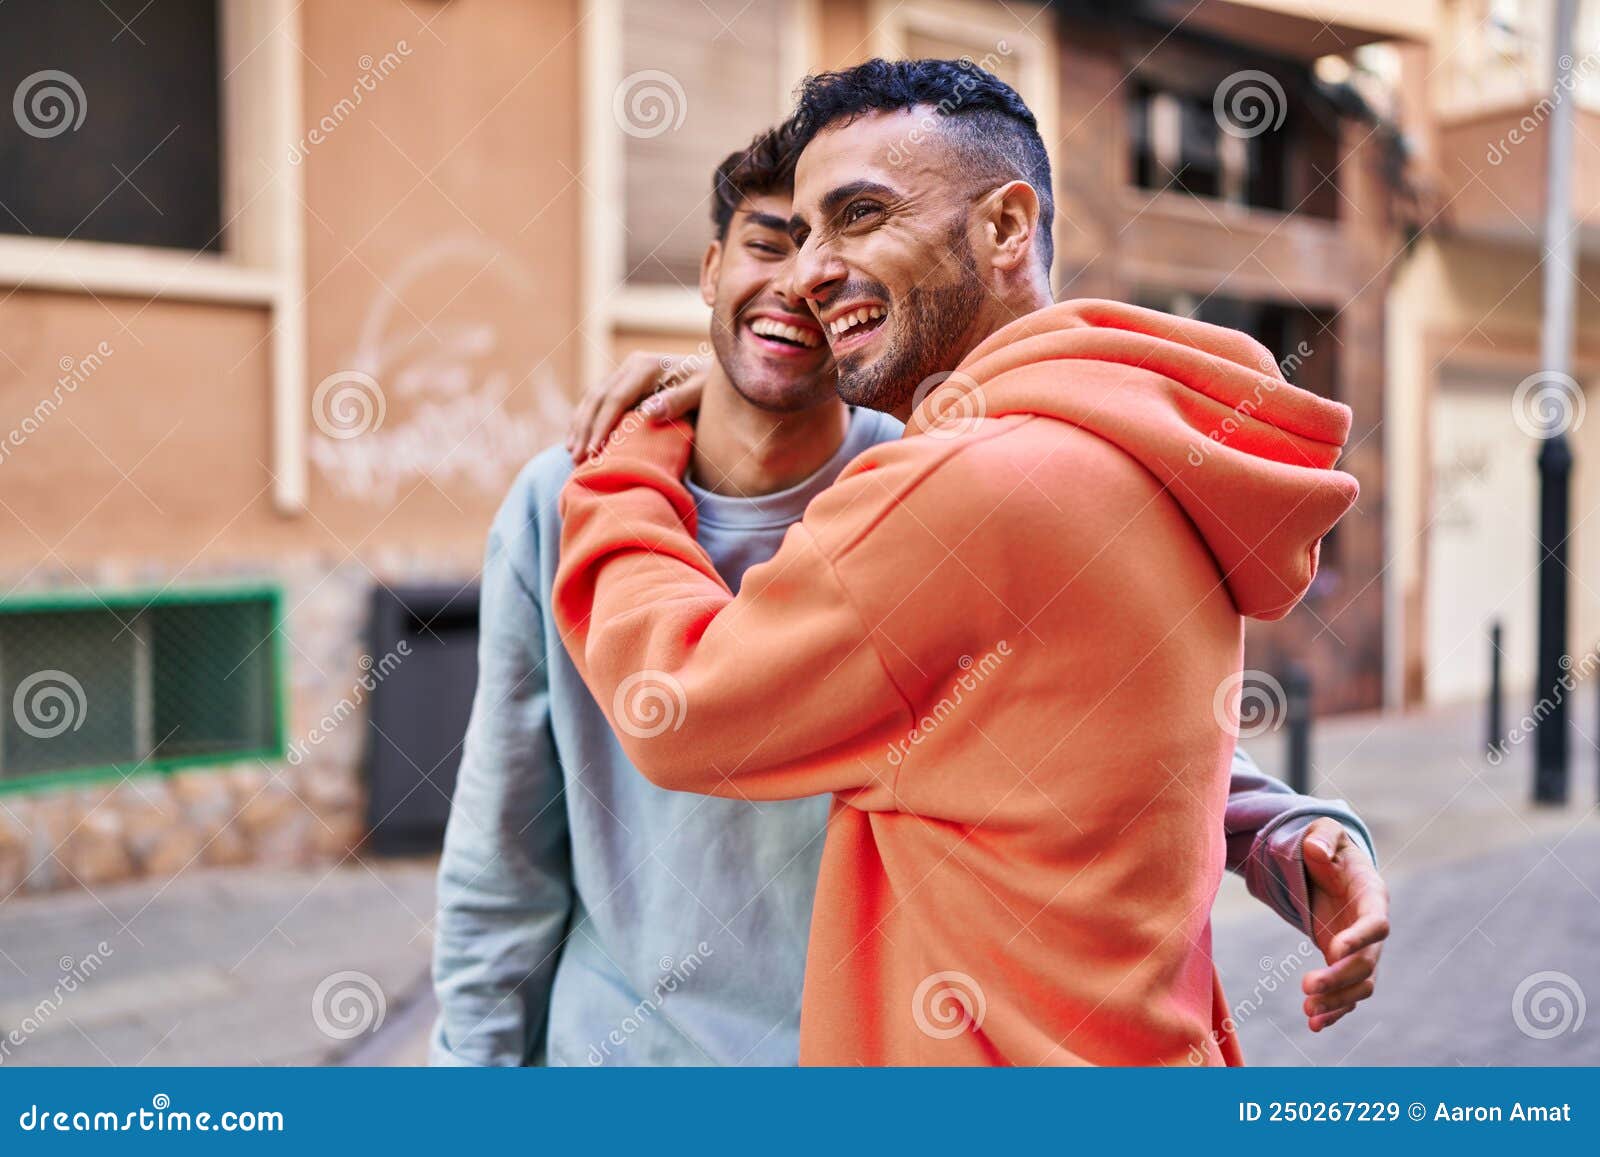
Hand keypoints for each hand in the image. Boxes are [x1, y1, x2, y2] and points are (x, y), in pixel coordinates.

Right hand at [566, 350, 708, 461]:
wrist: (712, 374)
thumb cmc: (709, 388)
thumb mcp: (701, 393)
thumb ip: (677, 401)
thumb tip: (647, 411)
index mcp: (646, 366)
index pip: (615, 398)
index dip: (601, 426)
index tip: (594, 452)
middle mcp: (631, 365)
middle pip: (598, 398)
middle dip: (585, 429)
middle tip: (578, 458)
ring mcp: (625, 371)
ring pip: (592, 398)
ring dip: (579, 425)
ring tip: (572, 453)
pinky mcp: (623, 381)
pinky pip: (597, 400)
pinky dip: (584, 419)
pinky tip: (577, 438)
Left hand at [1299, 817, 1389, 1031]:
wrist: (1330, 870)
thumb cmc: (1328, 848)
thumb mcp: (1324, 833)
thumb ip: (1322, 837)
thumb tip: (1315, 850)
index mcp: (1373, 896)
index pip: (1376, 923)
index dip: (1359, 938)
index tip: (1333, 950)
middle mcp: (1373, 929)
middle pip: (1367, 962)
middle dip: (1340, 977)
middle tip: (1307, 985)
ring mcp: (1364, 950)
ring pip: (1361, 985)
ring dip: (1338, 1001)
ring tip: (1309, 1011)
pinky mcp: (1348, 965)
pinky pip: (1349, 995)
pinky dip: (1335, 1011)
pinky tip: (1315, 1024)